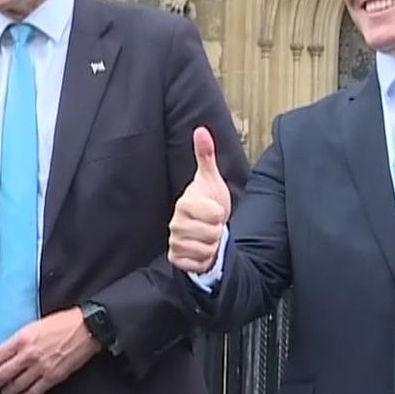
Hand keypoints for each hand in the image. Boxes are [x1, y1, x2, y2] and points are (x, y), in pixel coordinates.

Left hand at [0, 308, 100, 393]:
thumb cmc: (63, 323)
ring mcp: (41, 367)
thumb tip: (8, 350)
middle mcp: (28, 354)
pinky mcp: (53, 377)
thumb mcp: (35, 325)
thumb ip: (20, 339)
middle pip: (4, 374)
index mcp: (22, 339)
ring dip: (8, 391)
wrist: (86, 329)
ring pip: (17, 385)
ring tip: (5, 392)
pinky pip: (34, 391)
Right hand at [168, 126, 231, 273]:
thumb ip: (206, 155)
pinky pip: (197, 263)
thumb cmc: (208, 203)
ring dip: (212, 246)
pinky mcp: (176, 259)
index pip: (215, 215)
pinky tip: (201, 251)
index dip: (220, 214)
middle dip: (217, 231)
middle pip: (211, 233)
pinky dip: (204, 260)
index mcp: (184, 203)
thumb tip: (201, 130)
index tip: (214, 210)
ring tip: (207, 237)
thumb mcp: (210, 179)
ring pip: (205, 249)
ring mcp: (174, 241)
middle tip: (211, 225)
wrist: (204, 228)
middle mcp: (175, 223)